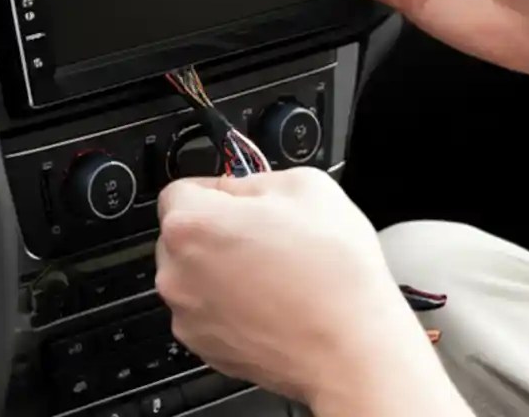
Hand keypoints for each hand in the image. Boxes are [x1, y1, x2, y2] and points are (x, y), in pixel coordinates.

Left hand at [155, 169, 466, 415]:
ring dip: (222, 270)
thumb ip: (255, 180)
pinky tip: (272, 302)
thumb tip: (238, 190)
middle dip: (217, 231)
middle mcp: (176, 273)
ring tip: (275, 274)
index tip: (241, 201)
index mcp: (192, 225)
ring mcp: (188, 315)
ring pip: (195, 276)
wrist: (352, 348)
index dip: (217, 191)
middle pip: (183, 236)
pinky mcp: (205, 348)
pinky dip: (231, 306)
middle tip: (266, 237)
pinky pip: (208, 312)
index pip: (180, 190)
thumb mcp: (305, 186)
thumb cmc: (334, 273)